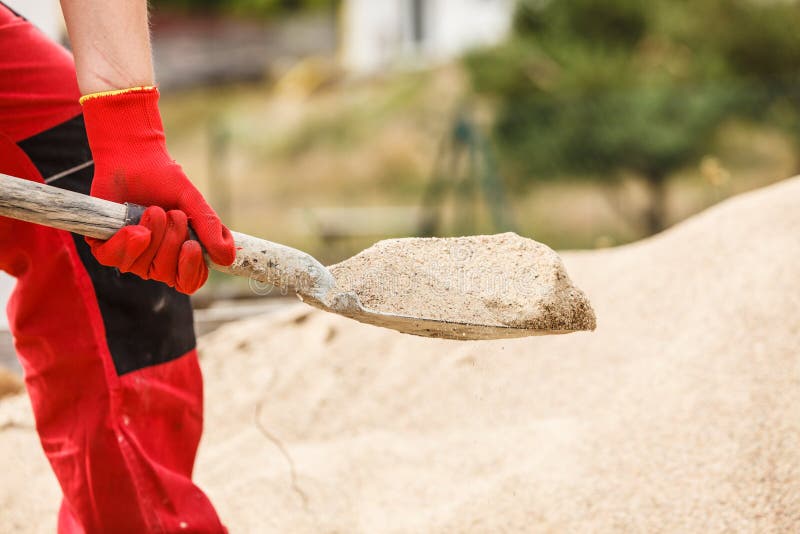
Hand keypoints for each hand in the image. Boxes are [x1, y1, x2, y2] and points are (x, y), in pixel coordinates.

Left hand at [81, 86, 235, 293]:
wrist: (134, 158)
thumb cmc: (166, 181)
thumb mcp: (194, 203)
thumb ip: (210, 228)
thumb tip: (227, 258)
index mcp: (179, 254)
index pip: (188, 282)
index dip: (190, 270)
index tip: (192, 246)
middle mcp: (155, 260)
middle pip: (164, 274)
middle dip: (171, 242)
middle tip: (172, 213)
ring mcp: (129, 255)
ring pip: (139, 267)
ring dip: (152, 236)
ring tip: (153, 210)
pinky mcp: (104, 244)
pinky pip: (112, 258)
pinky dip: (126, 243)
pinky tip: (134, 227)